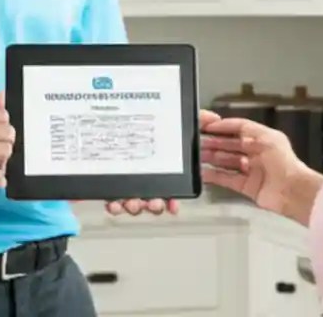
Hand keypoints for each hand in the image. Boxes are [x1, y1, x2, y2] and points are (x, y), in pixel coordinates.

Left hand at [102, 111, 222, 216]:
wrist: (116, 116)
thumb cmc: (149, 120)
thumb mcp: (176, 118)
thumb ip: (196, 118)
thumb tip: (213, 118)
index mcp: (162, 170)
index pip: (169, 192)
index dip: (171, 202)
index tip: (173, 205)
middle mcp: (145, 180)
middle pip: (151, 201)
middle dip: (153, 205)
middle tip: (153, 201)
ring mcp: (126, 183)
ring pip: (131, 203)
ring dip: (133, 206)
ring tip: (131, 202)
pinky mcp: (110, 183)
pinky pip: (111, 199)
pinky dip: (112, 204)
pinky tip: (113, 203)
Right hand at [200, 110, 311, 217]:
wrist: (293, 192)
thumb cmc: (286, 164)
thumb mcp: (269, 139)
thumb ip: (249, 131)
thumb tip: (231, 129)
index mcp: (264, 139)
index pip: (240, 128)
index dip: (224, 126)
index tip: (208, 126)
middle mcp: (257, 154)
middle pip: (231, 145)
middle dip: (215, 142)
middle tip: (199, 141)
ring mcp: (252, 170)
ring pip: (227, 161)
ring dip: (213, 158)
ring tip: (198, 155)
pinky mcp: (247, 186)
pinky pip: (227, 179)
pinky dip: (215, 176)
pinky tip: (204, 172)